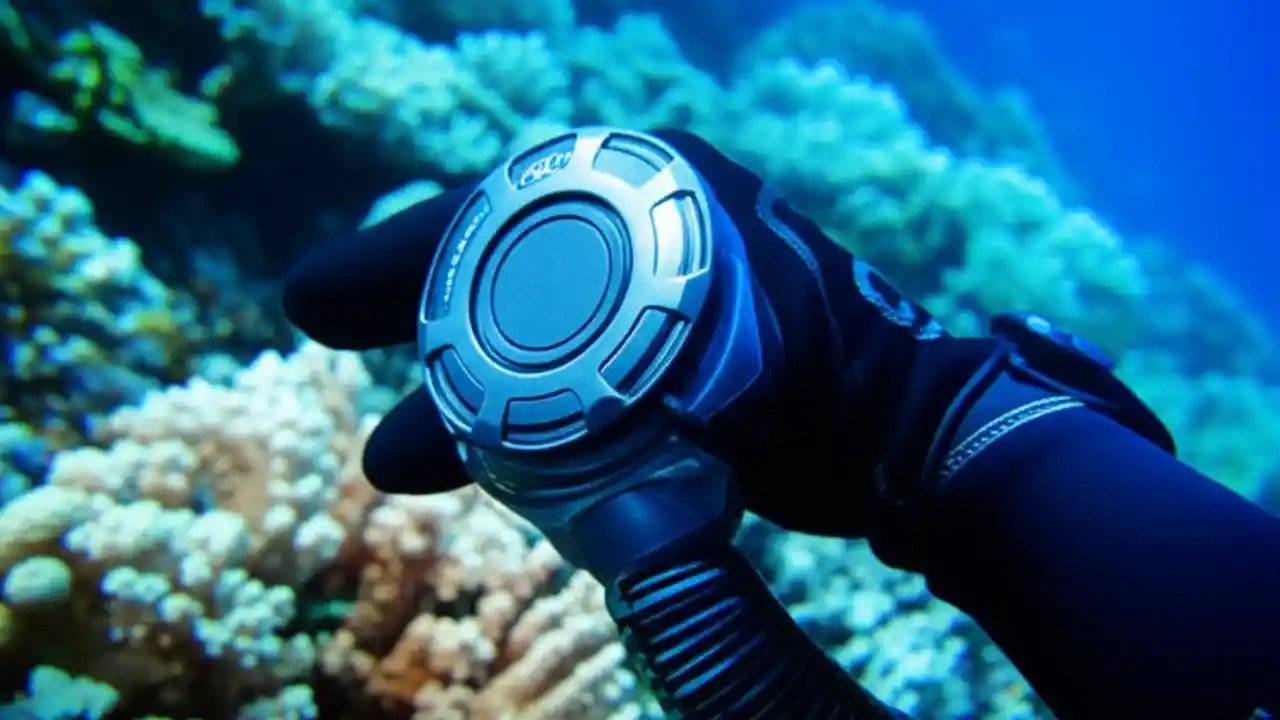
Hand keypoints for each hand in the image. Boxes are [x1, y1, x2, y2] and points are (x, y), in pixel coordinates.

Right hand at [283, 129, 998, 540]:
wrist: (907, 435)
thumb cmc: (826, 376)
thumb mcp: (709, 347)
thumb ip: (608, 360)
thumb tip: (500, 414)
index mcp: (652, 189)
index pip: (495, 212)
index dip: (395, 254)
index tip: (315, 300)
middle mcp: (643, 229)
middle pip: (495, 265)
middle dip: (409, 312)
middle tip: (320, 331)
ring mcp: (653, 296)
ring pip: (523, 332)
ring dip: (458, 393)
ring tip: (394, 461)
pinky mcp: (668, 362)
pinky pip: (562, 380)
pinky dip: (514, 419)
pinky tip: (473, 457)